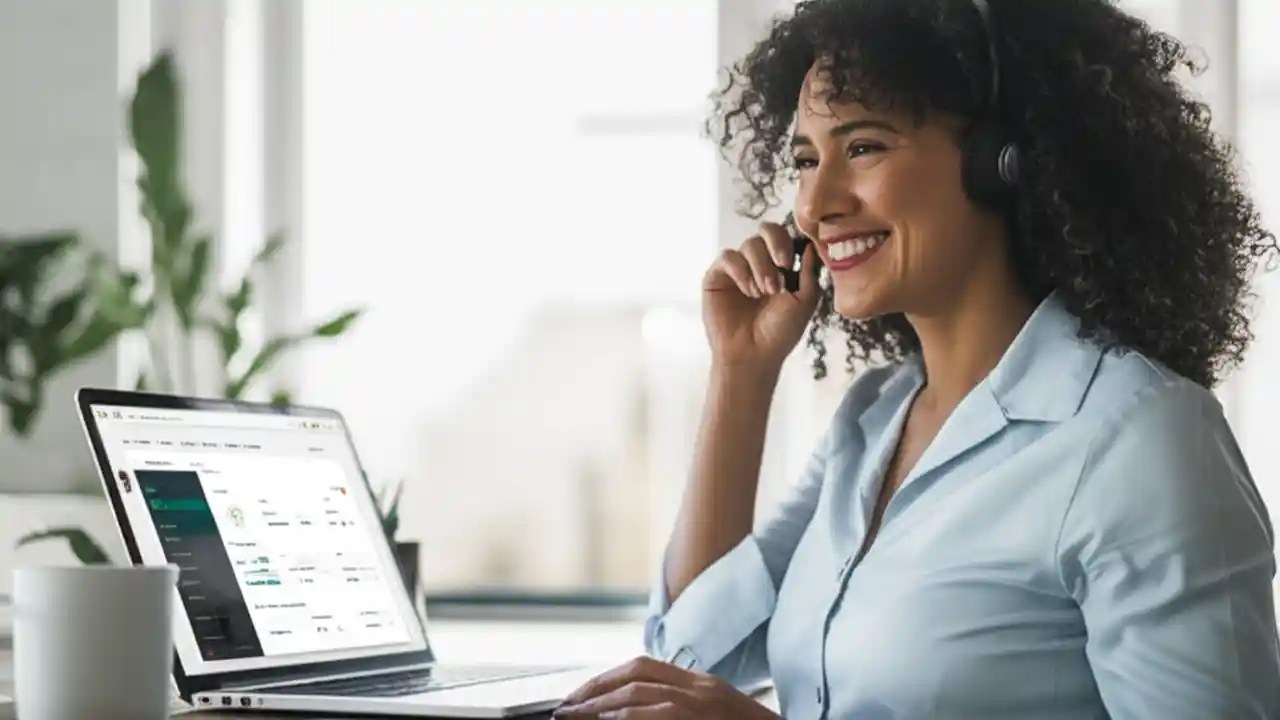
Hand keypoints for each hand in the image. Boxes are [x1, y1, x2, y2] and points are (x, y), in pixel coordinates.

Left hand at [552, 656, 778, 719]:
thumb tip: (629, 714)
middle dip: (594, 689)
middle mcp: (703, 689)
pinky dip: (624, 717)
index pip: (645, 667)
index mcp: (704, 685)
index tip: (580, 696)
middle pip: (637, 674)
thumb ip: (678, 711)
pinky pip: (656, 715)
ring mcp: (704, 705)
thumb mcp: (714, 715)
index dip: (606, 679)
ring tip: (572, 718)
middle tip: (565, 708)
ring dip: (599, 706)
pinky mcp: (703, 719)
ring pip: (639, 694)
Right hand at [702, 221, 821, 372]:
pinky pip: (728, 257)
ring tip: (764, 292)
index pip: (784, 237)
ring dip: (760, 266)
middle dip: (775, 244)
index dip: (788, 242)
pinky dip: (741, 271)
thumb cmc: (780, 333)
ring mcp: (738, 269)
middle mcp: (759, 263)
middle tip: (782, 265)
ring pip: (748, 245)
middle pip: (765, 231)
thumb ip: (809, 272)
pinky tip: (749, 292)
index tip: (790, 262)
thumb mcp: (804, 301)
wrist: (753, 355)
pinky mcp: (717, 276)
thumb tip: (810, 244)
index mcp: (781, 266)